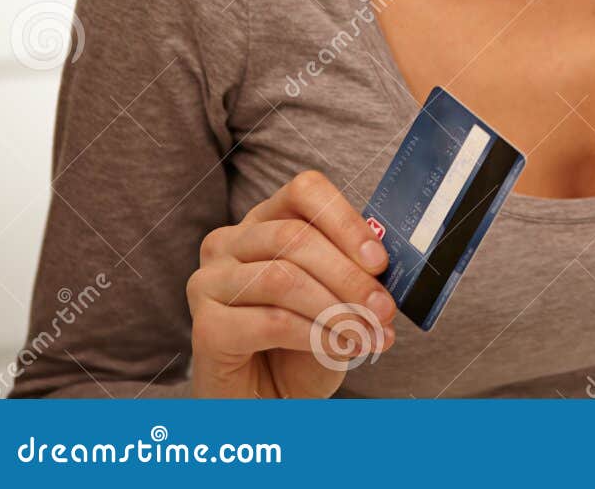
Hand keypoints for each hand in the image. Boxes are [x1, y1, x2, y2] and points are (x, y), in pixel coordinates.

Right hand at [186, 169, 396, 397]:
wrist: (266, 402)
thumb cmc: (304, 346)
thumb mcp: (339, 302)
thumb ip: (358, 278)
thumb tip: (389, 275)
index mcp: (266, 221)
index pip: (304, 192)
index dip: (346, 221)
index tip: (380, 261)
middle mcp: (229, 243)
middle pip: (295, 236)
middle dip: (349, 276)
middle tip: (384, 310)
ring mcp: (209, 283)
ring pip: (282, 278)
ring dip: (335, 308)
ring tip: (367, 334)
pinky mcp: (205, 327)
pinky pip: (269, 322)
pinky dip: (315, 336)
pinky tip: (339, 349)